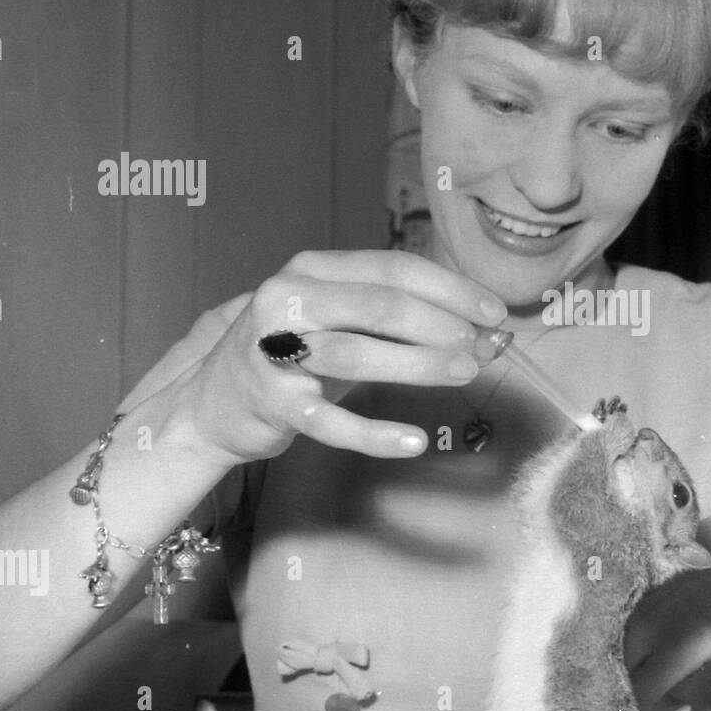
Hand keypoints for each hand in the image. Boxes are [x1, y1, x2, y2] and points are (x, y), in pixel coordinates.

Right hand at [127, 250, 506, 465]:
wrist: (215, 402)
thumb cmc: (297, 356)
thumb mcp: (342, 322)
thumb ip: (401, 320)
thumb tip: (483, 330)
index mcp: (314, 269)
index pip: (393, 269)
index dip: (451, 288)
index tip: (494, 312)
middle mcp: (288, 299)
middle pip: (380, 305)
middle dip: (442, 325)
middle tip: (483, 347)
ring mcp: (274, 351)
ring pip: (357, 355)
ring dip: (418, 364)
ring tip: (465, 373)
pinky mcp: (271, 404)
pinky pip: (331, 422)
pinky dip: (375, 433)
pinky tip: (414, 441)